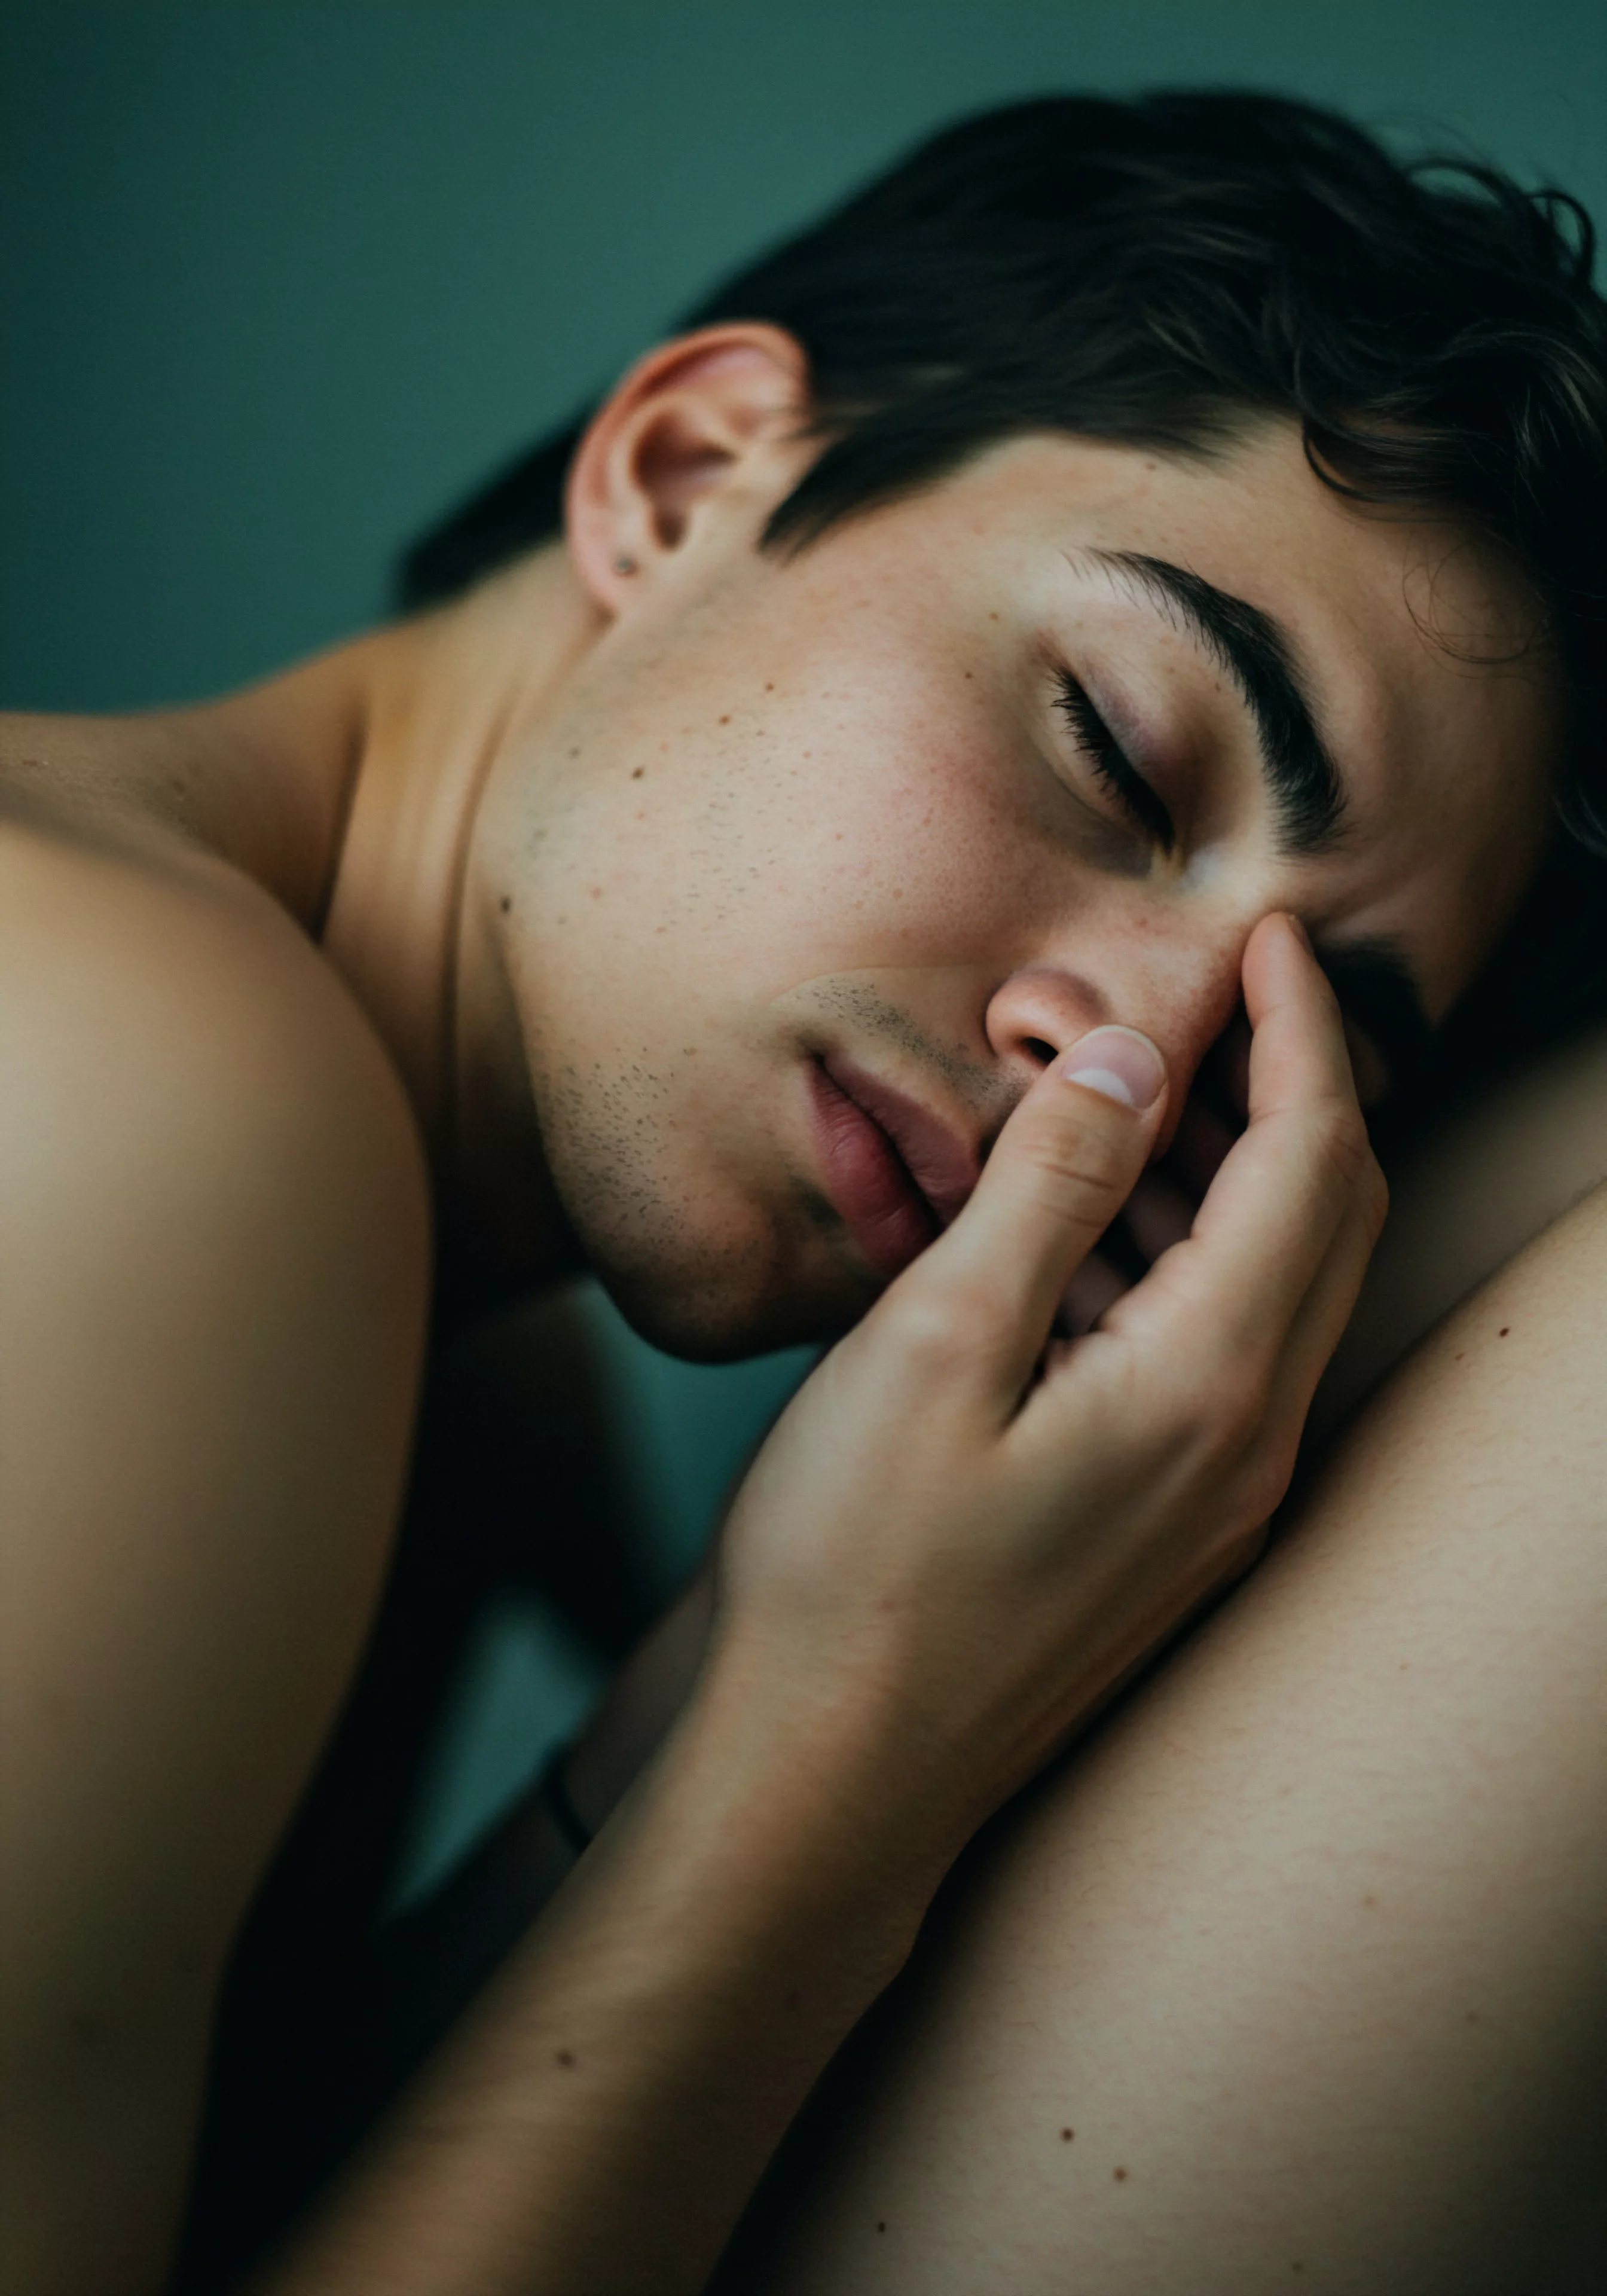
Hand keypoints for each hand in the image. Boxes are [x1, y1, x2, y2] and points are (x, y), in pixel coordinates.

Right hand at [711, 914, 1385, 1841]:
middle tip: (1208, 1002)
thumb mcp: (932, 1349)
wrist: (825, 1785)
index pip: (1314, 1160)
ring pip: (1276, 1292)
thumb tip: (1130, 1066)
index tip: (1266, 939)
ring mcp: (1215, 1504)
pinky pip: (1218, 1361)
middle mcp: (1245, 1450)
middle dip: (1289, 1090)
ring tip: (1124, 1102)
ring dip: (1226, 1181)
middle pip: (1328, 1223)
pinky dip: (1179, 1269)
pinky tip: (1081, 1241)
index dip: (1300, 1032)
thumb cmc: (852, 1580)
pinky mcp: (1166, 1532)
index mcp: (1205, 1388)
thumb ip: (1045, 1193)